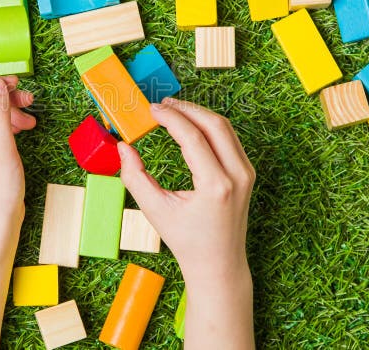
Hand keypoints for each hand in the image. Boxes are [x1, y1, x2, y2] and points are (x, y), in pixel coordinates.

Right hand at [119, 97, 254, 281]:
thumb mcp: (155, 210)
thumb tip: (122, 147)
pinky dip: (209, 126)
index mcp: (216, 186)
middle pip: (214, 124)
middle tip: (162, 104)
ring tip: (172, 110)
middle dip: (186, 108)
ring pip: (225, 127)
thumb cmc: (186, 241)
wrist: (219, 264)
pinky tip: (189, 124)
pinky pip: (229, 138)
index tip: (151, 109)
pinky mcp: (246, 173)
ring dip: (198, 114)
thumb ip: (134, 176)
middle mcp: (237, 175)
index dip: (170, 118)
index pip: (193, 137)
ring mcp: (246, 173)